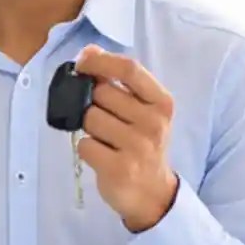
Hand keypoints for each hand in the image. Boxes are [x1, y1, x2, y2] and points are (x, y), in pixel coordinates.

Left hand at [73, 44, 179, 232]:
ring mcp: (138, 147)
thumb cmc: (141, 143)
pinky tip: (102, 156)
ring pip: (90, 118)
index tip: (82, 63)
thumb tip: (88, 51)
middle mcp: (154, 123)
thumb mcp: (140, 109)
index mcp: (162, 102)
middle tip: (104, 119)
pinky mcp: (119, 169)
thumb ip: (117, 80)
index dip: (100, 61)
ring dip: (88, 127)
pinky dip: (86, 148)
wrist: (152, 193)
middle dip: (92, 102)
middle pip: (101, 93)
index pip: (129, 69)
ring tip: (105, 139)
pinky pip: (84, 144)